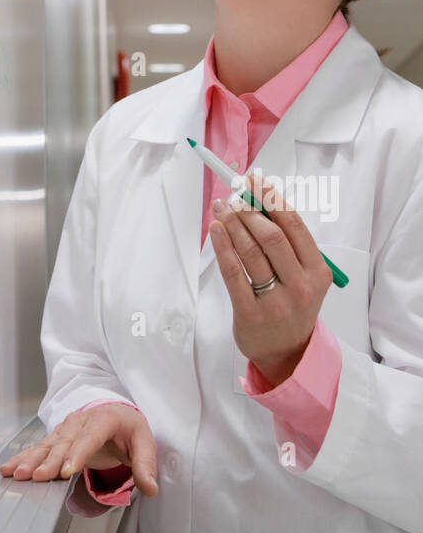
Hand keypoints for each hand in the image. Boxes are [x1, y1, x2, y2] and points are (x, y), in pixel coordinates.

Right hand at [0, 402, 158, 495]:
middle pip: (65, 442)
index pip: (90, 436)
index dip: (77, 454)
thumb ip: (145, 466)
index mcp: (104, 418)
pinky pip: (40, 448)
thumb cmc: (130, 429)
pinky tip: (10, 467)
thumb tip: (150, 488)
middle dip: (49, 460)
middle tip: (36, 476)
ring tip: (17, 473)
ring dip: (31, 459)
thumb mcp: (144, 443)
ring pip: (48, 445)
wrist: (119, 416)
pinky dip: (24, 457)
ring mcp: (67, 428)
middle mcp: (82, 420)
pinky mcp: (58, 438)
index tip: (65, 471)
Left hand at [209, 174, 332, 385]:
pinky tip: (216, 229)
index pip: (294, 225)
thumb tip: (257, 199)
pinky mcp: (250, 313)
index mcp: (317, 271)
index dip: (272, 198)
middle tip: (234, 193)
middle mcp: (300, 286)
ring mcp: (276, 302)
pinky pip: (233, 272)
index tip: (255, 180)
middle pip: (272, 236)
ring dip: (232, 223)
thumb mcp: (303, 276)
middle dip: (249, 209)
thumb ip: (287, 244)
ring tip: (221, 206)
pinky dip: (223, 246)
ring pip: (251, 252)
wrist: (288, 352)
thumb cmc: (292, 304)